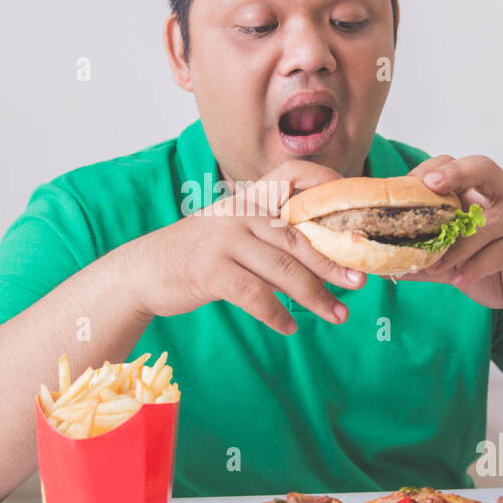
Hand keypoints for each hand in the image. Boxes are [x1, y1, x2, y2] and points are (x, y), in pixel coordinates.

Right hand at [123, 160, 367, 333]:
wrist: (143, 270)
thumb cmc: (198, 255)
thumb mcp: (233, 235)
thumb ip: (270, 241)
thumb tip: (322, 265)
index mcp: (248, 201)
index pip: (292, 175)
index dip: (324, 182)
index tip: (352, 204)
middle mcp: (238, 214)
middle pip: (297, 237)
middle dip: (332, 262)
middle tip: (359, 282)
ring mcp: (223, 241)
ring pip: (282, 268)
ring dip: (314, 295)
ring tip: (337, 314)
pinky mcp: (210, 270)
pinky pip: (254, 294)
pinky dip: (275, 314)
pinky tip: (288, 327)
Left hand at [400, 155, 502, 323]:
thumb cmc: (497, 271)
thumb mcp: (454, 263)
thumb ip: (425, 259)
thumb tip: (386, 266)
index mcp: (484, 195)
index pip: (458, 165)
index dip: (433, 170)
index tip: (407, 185)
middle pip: (483, 168)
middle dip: (455, 173)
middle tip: (429, 186)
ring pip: (489, 220)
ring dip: (458, 243)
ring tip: (436, 265)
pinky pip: (502, 250)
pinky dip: (477, 265)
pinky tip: (459, 279)